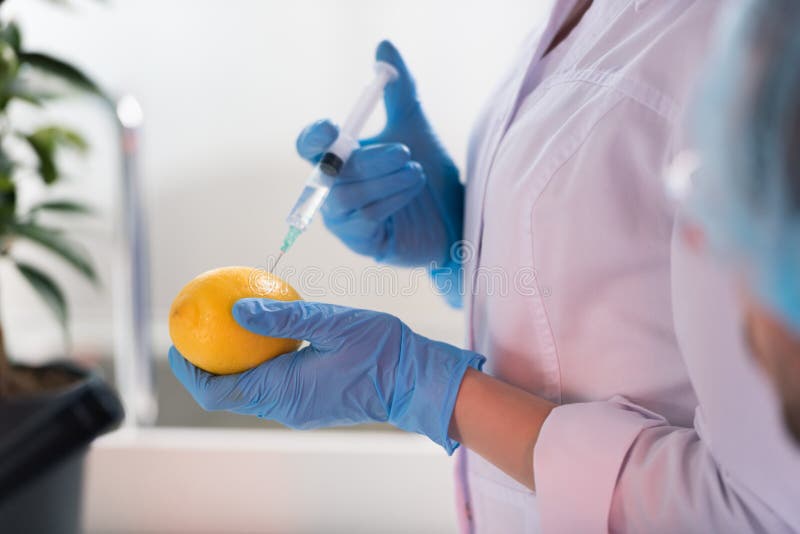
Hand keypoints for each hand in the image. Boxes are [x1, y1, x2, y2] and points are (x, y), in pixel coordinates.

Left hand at [169, 298, 483, 452]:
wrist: (417, 383)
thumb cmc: (382, 350)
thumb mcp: (332, 322)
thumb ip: (282, 317)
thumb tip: (236, 309)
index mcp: (285, 391)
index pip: (219, 391)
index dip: (190, 371)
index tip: (177, 344)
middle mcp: (286, 408)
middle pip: (228, 394)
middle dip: (205, 366)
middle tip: (195, 331)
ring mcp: (299, 410)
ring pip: (250, 392)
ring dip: (231, 366)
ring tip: (222, 331)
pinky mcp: (311, 404)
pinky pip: (272, 388)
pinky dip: (256, 366)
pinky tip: (262, 339)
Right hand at [296, 40, 463, 267]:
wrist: (457, 214)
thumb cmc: (428, 171)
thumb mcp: (415, 125)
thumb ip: (399, 89)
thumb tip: (384, 46)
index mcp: (340, 158)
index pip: (310, 146)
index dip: (314, 136)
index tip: (332, 127)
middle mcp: (335, 189)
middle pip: (330, 172)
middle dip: (368, 160)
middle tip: (405, 151)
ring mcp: (346, 220)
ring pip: (347, 197)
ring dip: (385, 181)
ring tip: (417, 171)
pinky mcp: (364, 243)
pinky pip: (365, 219)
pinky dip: (391, 200)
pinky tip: (414, 188)